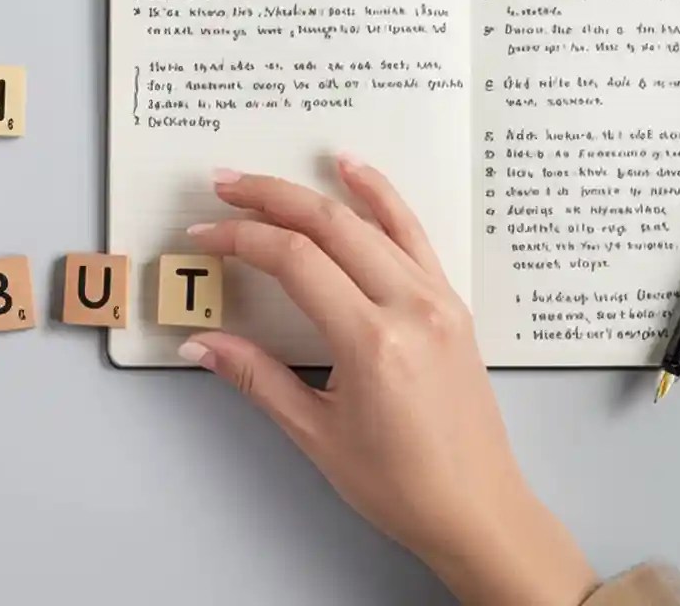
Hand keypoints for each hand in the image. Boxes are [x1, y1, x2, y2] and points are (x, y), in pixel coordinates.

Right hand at [180, 156, 597, 605]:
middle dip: (270, 199)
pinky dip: (382, 197)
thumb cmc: (402, 486)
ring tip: (269, 178)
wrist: (478, 509)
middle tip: (224, 187)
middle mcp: (410, 308)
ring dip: (315, 192)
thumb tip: (201, 344)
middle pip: (330, 226)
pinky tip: (356, 171)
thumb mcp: (317, 435)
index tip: (205, 236)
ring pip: (371, 222)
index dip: (241, 240)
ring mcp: (437, 301)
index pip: (296, 262)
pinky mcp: (451, 304)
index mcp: (373, 343)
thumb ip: (257, 378)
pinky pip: (413, 235)